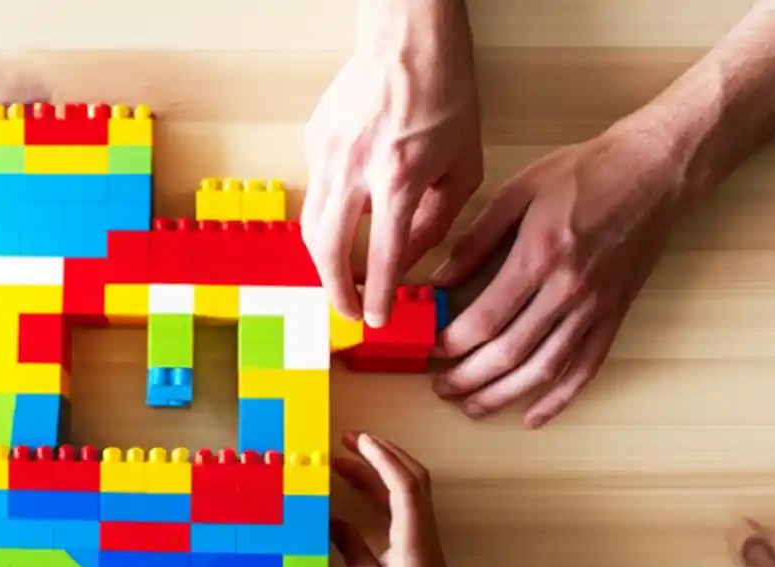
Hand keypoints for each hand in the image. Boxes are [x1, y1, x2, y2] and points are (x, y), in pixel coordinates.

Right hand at [302, 0, 481, 326]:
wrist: (408, 39)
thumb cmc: (445, 94)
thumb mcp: (463, 164)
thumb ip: (438, 218)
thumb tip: (412, 256)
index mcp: (399, 178)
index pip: (382, 255)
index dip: (377, 296)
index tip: (376, 319)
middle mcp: (356, 170)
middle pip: (328, 250)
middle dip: (335, 290)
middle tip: (346, 311)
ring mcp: (328, 154)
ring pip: (311, 225)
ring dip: (324, 260)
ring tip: (340, 278)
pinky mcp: (314, 140)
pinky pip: (316, 191)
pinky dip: (328, 215)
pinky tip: (346, 218)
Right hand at [331, 432, 475, 566]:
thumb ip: (350, 545)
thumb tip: (329, 517)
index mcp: (413, 537)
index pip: (403, 484)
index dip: (382, 456)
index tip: (358, 439)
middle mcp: (424, 531)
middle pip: (411, 477)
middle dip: (381, 453)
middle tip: (348, 440)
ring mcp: (425, 538)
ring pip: (408, 491)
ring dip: (380, 471)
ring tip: (345, 462)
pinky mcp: (421, 547)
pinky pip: (404, 507)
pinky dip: (383, 492)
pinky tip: (359, 494)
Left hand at [432, 121, 685, 427]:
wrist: (655, 170)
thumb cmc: (585, 173)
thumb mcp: (518, 192)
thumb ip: (475, 239)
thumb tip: (438, 279)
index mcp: (539, 256)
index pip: (485, 319)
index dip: (451, 344)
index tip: (430, 351)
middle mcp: (569, 290)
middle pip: (510, 354)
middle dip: (468, 379)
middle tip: (441, 387)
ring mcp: (596, 307)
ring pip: (544, 370)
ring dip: (503, 396)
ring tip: (472, 406)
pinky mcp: (616, 315)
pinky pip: (586, 368)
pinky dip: (559, 399)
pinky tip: (533, 416)